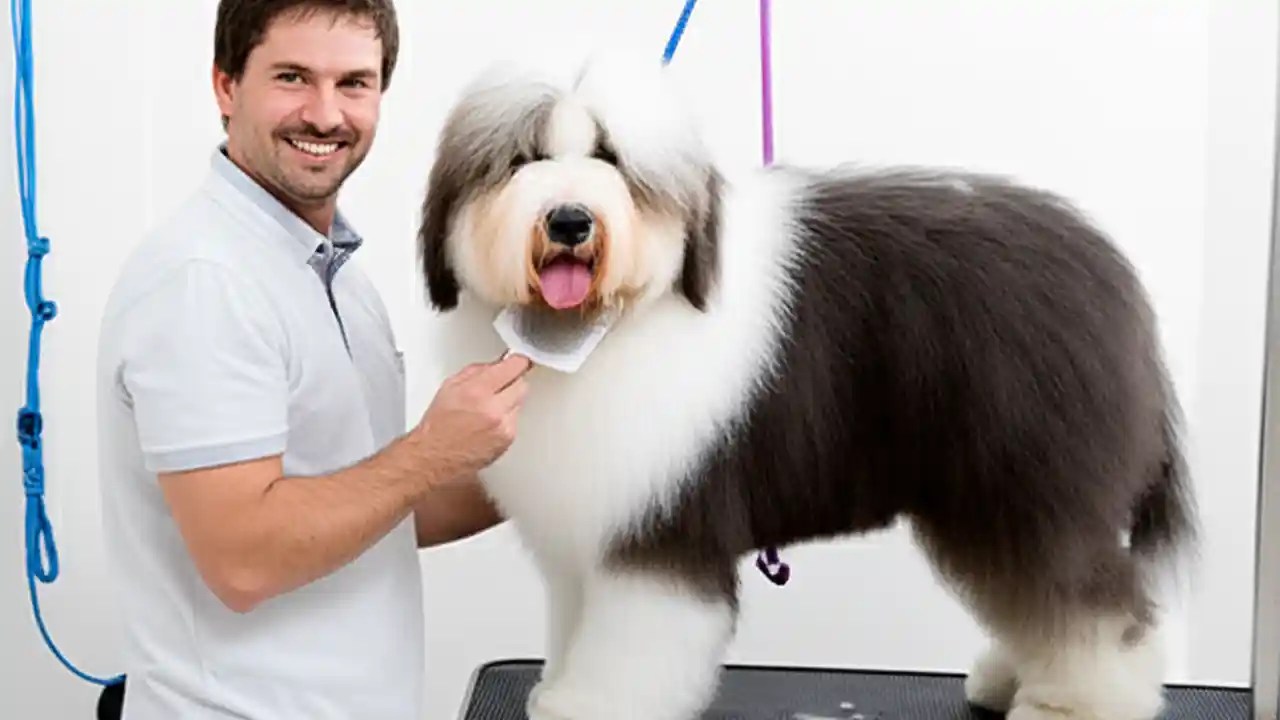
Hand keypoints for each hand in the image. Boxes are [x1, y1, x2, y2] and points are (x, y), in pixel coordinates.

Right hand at [413, 353, 531, 486]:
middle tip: (500, 384)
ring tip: (487, 408)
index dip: (517, 362)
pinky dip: (506, 419)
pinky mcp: (508, 439)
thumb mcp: (450, 386)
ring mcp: (503, 426)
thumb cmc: (438, 425)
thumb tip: (496, 364)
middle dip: (512, 381)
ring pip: (520, 403)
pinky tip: (489, 423)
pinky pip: (515, 421)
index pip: (513, 367)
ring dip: (509, 401)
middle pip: (522, 384)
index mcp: (477, 391)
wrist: (435, 456)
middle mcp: (494, 409)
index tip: (518, 360)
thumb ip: (477, 371)